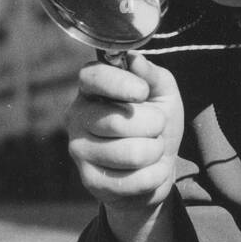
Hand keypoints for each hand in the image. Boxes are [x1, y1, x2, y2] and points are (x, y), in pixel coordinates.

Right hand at [66, 52, 183, 241]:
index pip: (92, 77)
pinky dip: (156, 174)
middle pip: (117, 121)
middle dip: (154, 125)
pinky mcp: (91, 181)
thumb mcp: (163, 94)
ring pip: (132, 153)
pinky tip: (149, 170)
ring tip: (152, 148)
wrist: (156, 167)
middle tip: (156, 127)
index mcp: (91, 90)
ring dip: (156, 151)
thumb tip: (137, 61)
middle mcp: (77, 118)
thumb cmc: (156, 124)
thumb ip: (153, 75)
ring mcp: (80, 151)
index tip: (143, 92)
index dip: (119, 83)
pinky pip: (136, 180)